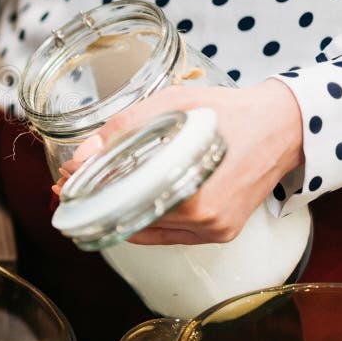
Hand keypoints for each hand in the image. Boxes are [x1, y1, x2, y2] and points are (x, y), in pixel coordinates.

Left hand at [53, 81, 303, 244]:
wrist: (278, 126)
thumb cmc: (224, 112)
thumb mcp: (168, 108)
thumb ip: (121, 132)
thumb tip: (81, 157)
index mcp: (188, 193)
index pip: (118, 203)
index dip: (85, 192)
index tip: (63, 181)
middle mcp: (202, 221)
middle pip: (129, 218)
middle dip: (95, 200)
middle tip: (71, 183)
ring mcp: (212, 231)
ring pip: (146, 228)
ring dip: (117, 210)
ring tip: (95, 186)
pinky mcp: (219, 233)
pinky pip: (168, 232)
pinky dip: (143, 217)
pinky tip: (127, 199)